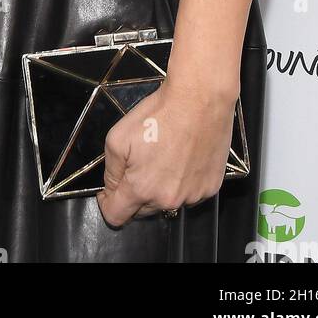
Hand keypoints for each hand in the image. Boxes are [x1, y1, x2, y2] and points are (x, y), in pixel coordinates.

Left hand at [97, 79, 235, 226]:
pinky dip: (182, 182)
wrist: (199, 101)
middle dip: (134, 193)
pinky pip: (189, 193)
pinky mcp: (209, 187)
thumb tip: (112, 187)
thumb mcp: (117, 137)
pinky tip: (181, 158)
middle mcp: (168, 200)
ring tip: (163, 156)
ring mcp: (192, 196)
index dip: (107, 204)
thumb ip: (111, 170)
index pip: (117, 216)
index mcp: (142, 189)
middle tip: (138, 163)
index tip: (108, 193)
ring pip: (167, 202)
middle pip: (142, 210)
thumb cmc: (160, 115)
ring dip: (160, 188)